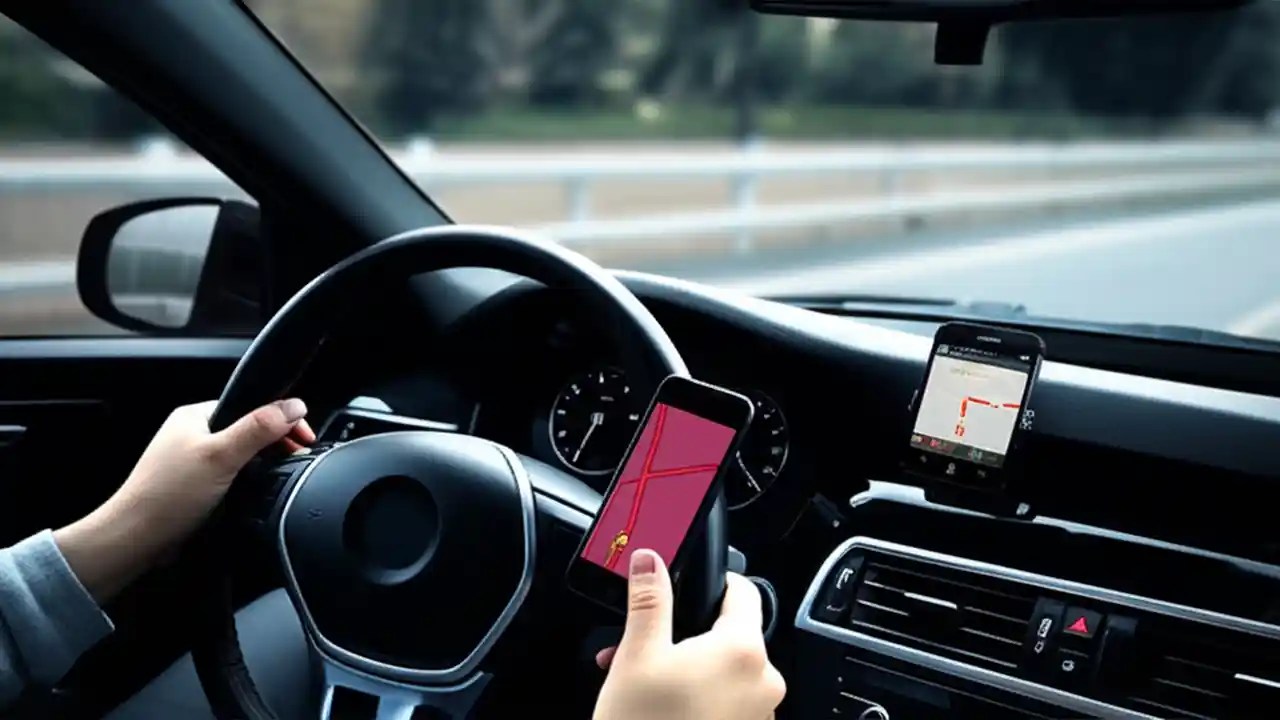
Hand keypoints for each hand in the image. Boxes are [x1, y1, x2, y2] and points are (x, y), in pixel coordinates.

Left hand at [55, 399, 313, 601]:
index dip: (282, 419)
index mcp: (196, 415)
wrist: (135, 540)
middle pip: (250, 430)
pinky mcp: (196, 486)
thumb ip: (259, 428)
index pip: (252, 405)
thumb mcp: (221, 455)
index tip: (304, 438)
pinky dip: (247, 483)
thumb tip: (294, 406)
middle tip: (295, 461)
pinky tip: (252, 494)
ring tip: (277, 478)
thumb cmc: (166, 496)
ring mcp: (194, 461)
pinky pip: (232, 476)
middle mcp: (193, 434)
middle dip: (276, 443)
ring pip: (242, 455)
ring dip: (262, 465)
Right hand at [592, 550, 785, 719]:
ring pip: (722, 671)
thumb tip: (650, 559)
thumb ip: (649, 599)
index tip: (686, 584)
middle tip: (638, 646)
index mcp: (742, 650)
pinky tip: (657, 706)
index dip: (712, 582)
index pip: (743, 591)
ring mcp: (759, 716)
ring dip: (684, 667)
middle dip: (681, 634)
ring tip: (638, 681)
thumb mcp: (638, 655)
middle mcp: (763, 682)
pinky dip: (695, 696)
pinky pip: (725, 703)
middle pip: (727, 635)